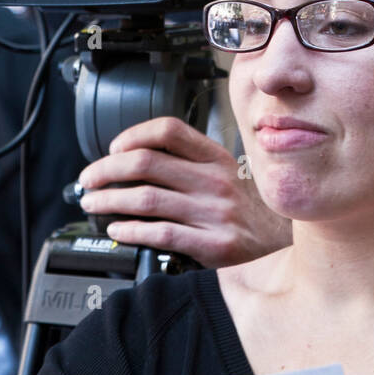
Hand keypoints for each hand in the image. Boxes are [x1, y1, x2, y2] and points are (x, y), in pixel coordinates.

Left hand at [76, 116, 291, 267]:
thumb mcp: (227, 171)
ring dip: (110, 200)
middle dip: (106, 170)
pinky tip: (118, 229)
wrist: (284, 241)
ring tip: (94, 203)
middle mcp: (214, 180)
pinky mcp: (214, 244)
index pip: (168, 130)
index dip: (132, 135)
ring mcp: (214, 212)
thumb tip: (135, 159)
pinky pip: (161, 233)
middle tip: (89, 179)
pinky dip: (131, 230)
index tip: (113, 148)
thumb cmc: (249, 205)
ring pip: (146, 198)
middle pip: (146, 163)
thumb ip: (190, 161)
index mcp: (215, 157)